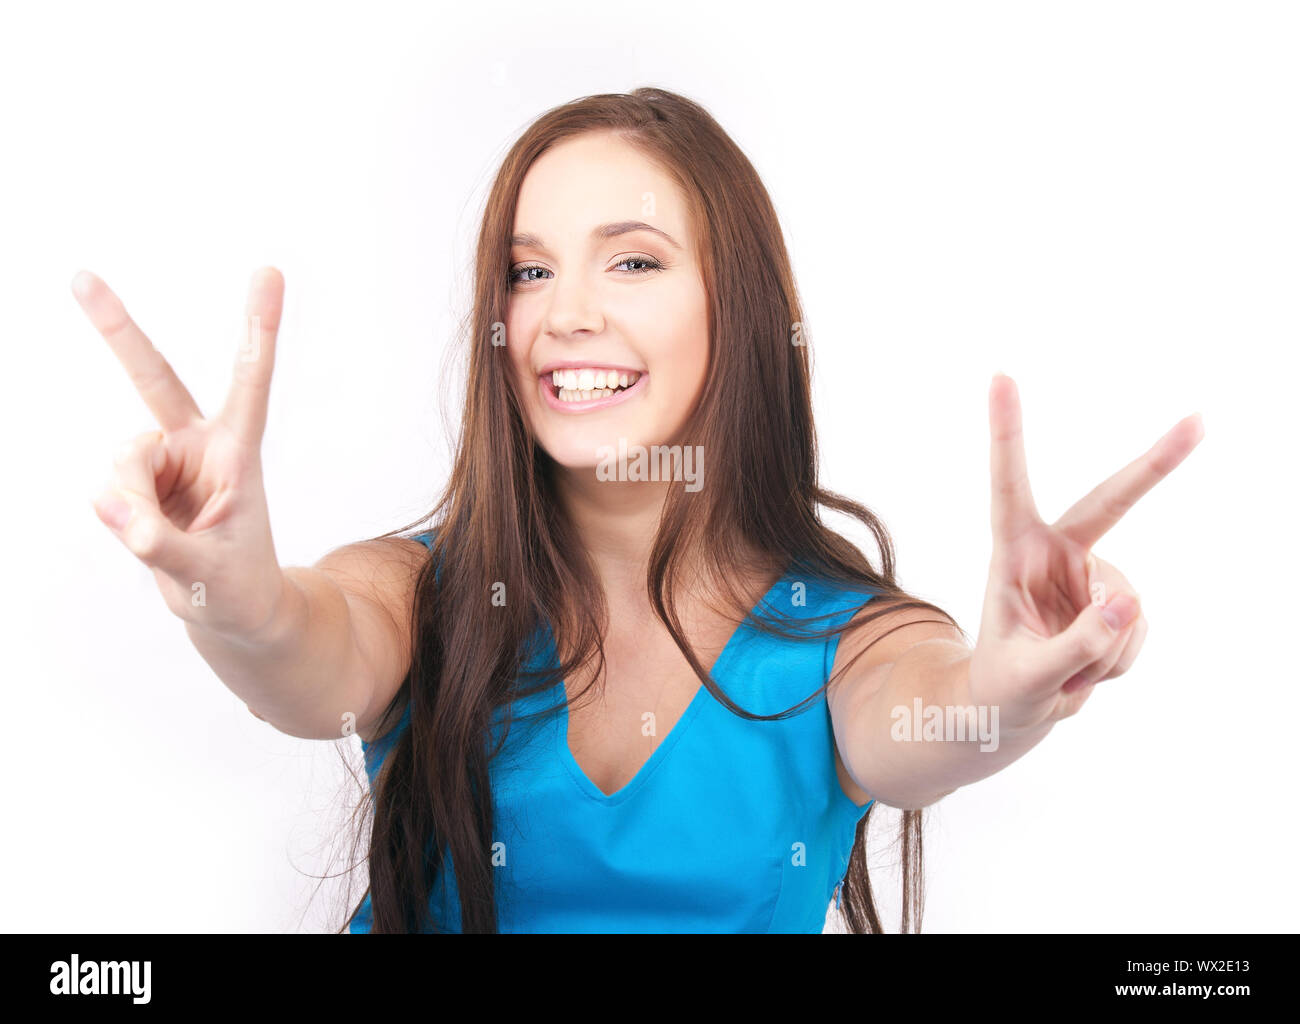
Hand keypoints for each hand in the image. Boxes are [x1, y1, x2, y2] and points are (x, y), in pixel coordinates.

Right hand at [76, 267, 288, 640]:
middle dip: (116, 330)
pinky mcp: (138, 484)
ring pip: (123, 461)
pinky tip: (145, 534)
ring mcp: (164, 462)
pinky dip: (120, 516)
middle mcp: (198, 445)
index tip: (270, 272)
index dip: (258, 330)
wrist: (232, 610)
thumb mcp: (210, 575)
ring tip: (158, 540)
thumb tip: (112, 508)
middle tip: (80, 277)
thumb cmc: (238, 588)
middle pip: (153, 379)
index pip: (250, 382)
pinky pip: (110, 490)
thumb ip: (162, 545)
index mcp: (238, 451)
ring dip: (130, 503)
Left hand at [967, 373, 1203, 734]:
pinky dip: (1116, 660)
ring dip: (1101, 649)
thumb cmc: (1000, 688)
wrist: (1013, 711)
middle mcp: (1056, 553)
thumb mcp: (1026, 675)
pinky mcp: (1117, 603)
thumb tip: (1127, 601)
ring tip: (1064, 669)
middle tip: (1199, 422)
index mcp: (1013, 550)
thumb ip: (1074, 642)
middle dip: (1156, 464)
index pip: (1009, 484)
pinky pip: (1137, 630)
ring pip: (1126, 604)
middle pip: (1110, 502)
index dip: (1007, 432)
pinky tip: (1087, 669)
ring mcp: (1091, 576)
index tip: (1000, 376)